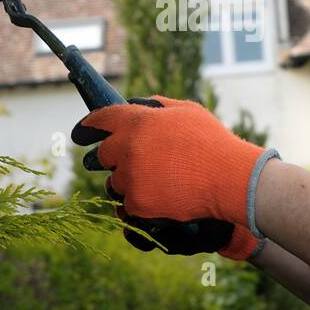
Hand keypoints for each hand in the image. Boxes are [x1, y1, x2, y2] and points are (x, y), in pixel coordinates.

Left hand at [71, 95, 278, 260]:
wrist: (230, 178)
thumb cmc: (212, 142)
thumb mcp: (186, 110)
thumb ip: (155, 106)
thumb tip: (135, 105)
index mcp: (137, 122)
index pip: (99, 120)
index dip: (86, 127)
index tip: (80, 134)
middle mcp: (127, 149)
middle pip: (101, 156)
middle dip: (107, 158)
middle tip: (121, 162)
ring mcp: (131, 178)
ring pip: (114, 183)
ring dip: (125, 182)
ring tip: (151, 182)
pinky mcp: (138, 204)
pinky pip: (128, 205)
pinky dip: (140, 203)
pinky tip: (159, 198)